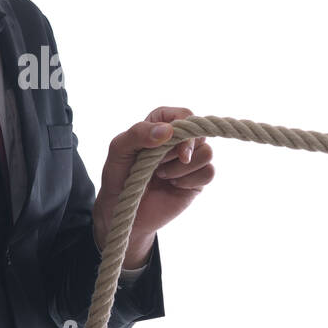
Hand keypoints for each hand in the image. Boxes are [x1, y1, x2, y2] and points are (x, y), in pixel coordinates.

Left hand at [92, 106, 214, 268]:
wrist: (124, 212)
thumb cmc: (119, 177)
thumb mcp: (119, 150)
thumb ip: (138, 133)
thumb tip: (168, 130)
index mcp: (161, 124)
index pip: (183, 114)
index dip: (181, 127)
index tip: (166, 142)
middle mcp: (179, 140)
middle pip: (199, 132)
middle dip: (178, 151)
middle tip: (156, 164)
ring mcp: (190, 160)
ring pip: (207, 153)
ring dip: (181, 167)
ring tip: (161, 176)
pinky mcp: (197, 180)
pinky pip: (209, 172)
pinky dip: (189, 180)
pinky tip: (173, 186)